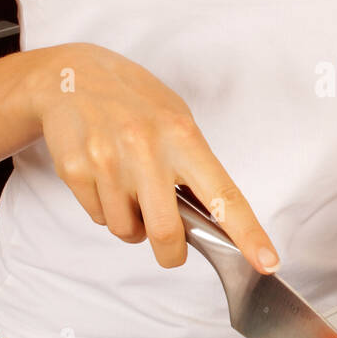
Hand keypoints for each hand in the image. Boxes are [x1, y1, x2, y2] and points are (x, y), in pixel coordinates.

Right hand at [29, 42, 279, 272]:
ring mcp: (108, 162)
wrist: (69, 76)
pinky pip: (99, 218)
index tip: (267, 261)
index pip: (223, 196)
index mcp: (182, 136)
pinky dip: (107, 210)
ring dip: (134, 226)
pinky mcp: (76, 171)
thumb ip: (194, 166)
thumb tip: (212, 217)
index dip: (248, 234)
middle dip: (171, 253)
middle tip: (172, 247)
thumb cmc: (132, 99)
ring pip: (127, 231)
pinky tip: (105, 178)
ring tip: (130, 190)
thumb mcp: (176, 119)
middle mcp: (146, 150)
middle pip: (166, 233)